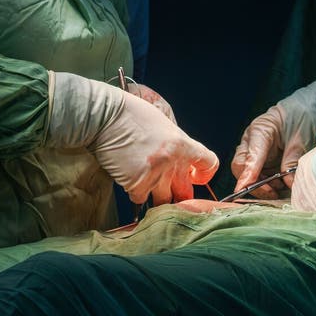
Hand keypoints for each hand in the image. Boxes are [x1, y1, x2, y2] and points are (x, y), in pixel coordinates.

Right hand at [94, 90, 217, 204]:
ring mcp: (155, 174)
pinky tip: (127, 174)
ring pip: (162, 200)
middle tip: (168, 189)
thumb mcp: (163, 124)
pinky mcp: (137, 184)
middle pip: (185, 192)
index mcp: (181, 143)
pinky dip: (134, 190)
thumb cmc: (131, 115)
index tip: (193, 176)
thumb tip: (181, 161)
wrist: (105, 116)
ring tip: (142, 176)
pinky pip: (140, 198)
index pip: (209, 164)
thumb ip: (175, 144)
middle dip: (178, 194)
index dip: (203, 173)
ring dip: (154, 193)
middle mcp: (172, 161)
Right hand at [231, 63, 315, 196]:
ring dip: (261, 186)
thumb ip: (292, 161)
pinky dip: (268, 185)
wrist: (314, 105)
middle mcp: (253, 141)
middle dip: (253, 184)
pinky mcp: (266, 159)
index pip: (248, 156)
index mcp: (259, 130)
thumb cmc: (305, 115)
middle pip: (240, 167)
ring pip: (249, 175)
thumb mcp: (301, 139)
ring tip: (280, 190)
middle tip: (273, 192)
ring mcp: (258, 151)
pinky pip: (260, 177)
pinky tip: (281, 187)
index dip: (246, 174)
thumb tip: (288, 185)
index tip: (244, 189)